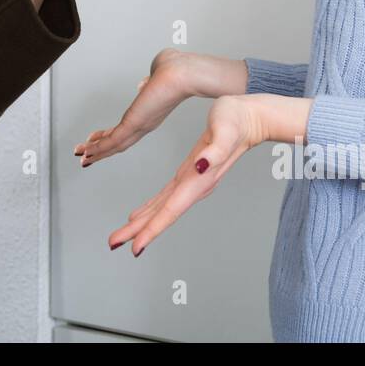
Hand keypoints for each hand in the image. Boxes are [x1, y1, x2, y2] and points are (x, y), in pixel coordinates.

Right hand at [74, 49, 249, 165]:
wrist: (185, 73)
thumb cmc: (178, 68)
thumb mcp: (159, 72)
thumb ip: (150, 78)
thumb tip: (144, 83)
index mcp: (151, 113)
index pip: (126, 128)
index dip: (110, 134)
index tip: (96, 137)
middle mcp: (146, 122)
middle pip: (119, 142)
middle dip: (100, 149)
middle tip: (84, 156)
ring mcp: (140, 125)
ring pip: (114, 145)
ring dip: (96, 152)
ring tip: (81, 158)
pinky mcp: (134, 124)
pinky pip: (113, 141)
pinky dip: (98, 148)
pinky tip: (87, 153)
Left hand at [106, 93, 270, 256]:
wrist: (251, 119)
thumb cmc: (237, 121)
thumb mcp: (226, 130)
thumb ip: (216, 150)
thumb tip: (203, 165)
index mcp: (199, 180)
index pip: (172, 210)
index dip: (152, 229)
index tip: (135, 246)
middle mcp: (195, 186)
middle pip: (163, 215)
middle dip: (138, 231)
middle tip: (113, 243)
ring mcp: (192, 183)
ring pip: (162, 209)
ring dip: (142, 224)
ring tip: (121, 236)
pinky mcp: (190, 175)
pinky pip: (166, 199)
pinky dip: (152, 209)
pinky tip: (141, 216)